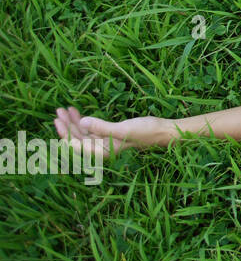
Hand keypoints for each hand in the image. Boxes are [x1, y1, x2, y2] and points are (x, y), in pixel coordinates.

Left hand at [53, 106, 173, 158]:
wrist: (164, 131)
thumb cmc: (146, 131)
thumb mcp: (124, 129)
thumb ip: (102, 127)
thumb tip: (82, 122)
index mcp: (104, 151)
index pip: (76, 146)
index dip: (64, 134)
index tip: (58, 120)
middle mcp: (102, 149)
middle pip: (77, 139)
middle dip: (66, 126)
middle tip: (58, 111)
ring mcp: (105, 142)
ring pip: (83, 134)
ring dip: (73, 122)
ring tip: (65, 109)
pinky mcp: (110, 135)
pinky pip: (91, 130)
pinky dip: (83, 121)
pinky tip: (78, 112)